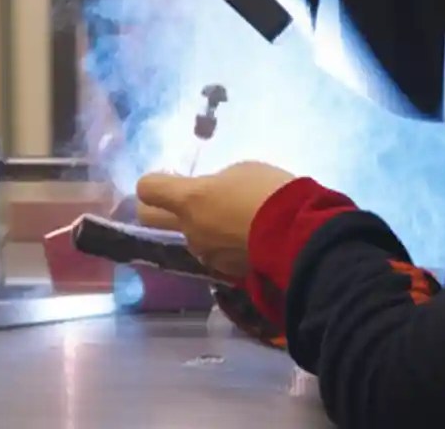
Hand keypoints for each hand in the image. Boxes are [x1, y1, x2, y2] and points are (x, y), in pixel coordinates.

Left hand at [136, 161, 295, 279]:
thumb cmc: (269, 192)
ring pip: (188, 237)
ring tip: (231, 220)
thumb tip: (212, 195)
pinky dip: (221, 246)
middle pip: (149, 219)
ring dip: (200, 228)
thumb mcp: (241, 172)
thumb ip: (216, 184)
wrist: (297, 234)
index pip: (147, 189)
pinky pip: (213, 254)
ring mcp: (204, 253)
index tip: (170, 179)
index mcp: (189, 199)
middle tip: (181, 201)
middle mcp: (189, 228)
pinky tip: (244, 238)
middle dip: (157, 208)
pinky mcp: (223, 271)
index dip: (154, 182)